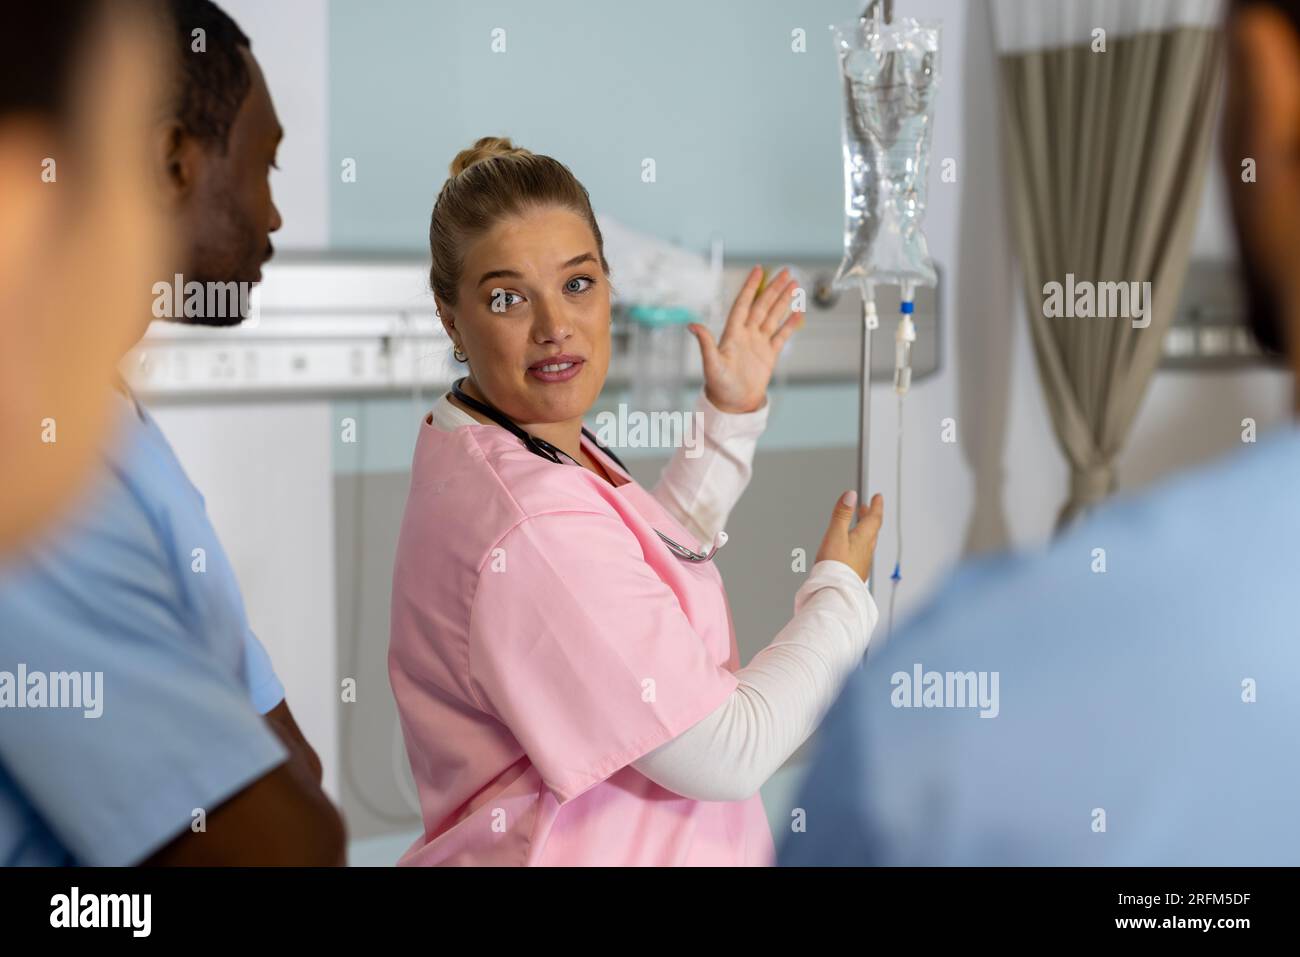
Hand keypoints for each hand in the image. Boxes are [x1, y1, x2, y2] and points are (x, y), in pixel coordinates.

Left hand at [688, 265, 803, 414]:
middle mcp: (746, 334)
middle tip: (787, 271)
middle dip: (774, 288)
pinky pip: (782, 335)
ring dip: (784, 301)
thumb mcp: (711, 364)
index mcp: (732, 333)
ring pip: (773, 316)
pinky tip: (799, 312)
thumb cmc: (719, 386)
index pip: (743, 304)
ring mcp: (759, 343)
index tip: (758, 269)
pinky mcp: (769, 355)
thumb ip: (705, 343)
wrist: (733, 405)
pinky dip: (790, 324)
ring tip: (795, 285)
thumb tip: (691, 324)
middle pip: (763, 306)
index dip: (750, 287)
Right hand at [815, 490, 883, 582]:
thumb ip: (842, 514)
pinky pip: (862, 553)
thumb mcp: (835, 534)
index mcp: (863, 539)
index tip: (878, 497)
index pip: (874, 519)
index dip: (876, 506)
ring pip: (868, 542)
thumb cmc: (834, 566)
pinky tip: (852, 549)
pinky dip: (859, 544)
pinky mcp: (856, 572)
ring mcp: (862, 562)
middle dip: (870, 517)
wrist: (834, 592)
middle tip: (867, 508)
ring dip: (865, 530)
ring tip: (858, 525)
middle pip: (872, 530)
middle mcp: (866, 550)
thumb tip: (851, 495)